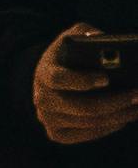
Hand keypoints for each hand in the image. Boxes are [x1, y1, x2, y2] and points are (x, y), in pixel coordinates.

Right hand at [38, 27, 137, 148]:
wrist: (47, 79)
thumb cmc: (68, 56)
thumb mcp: (73, 38)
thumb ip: (87, 33)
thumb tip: (106, 41)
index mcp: (45, 73)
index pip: (59, 79)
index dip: (82, 81)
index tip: (106, 78)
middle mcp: (42, 98)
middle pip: (83, 107)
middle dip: (115, 102)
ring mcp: (47, 118)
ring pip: (90, 123)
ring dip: (120, 115)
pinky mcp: (56, 133)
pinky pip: (88, 135)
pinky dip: (110, 127)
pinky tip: (124, 118)